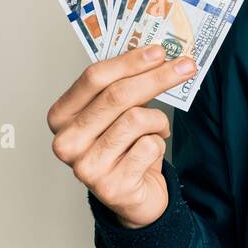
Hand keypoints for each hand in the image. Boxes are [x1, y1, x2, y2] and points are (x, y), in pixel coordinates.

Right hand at [46, 45, 197, 227]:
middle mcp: (66, 142)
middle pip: (117, 96)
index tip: (159, 51)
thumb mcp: (115, 114)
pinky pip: (149, 146)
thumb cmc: (123, 148)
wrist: (133, 196)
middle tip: (186, 66)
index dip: (130, 61)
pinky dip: (159, 144)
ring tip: (158, 128)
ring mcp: (86, 167)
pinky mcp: (111, 186)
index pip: (94, 78)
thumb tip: (154, 54)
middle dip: (157, 77)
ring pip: (136, 119)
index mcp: (61, 117)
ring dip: (157, 120)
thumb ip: (124, 86)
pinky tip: (150, 153)